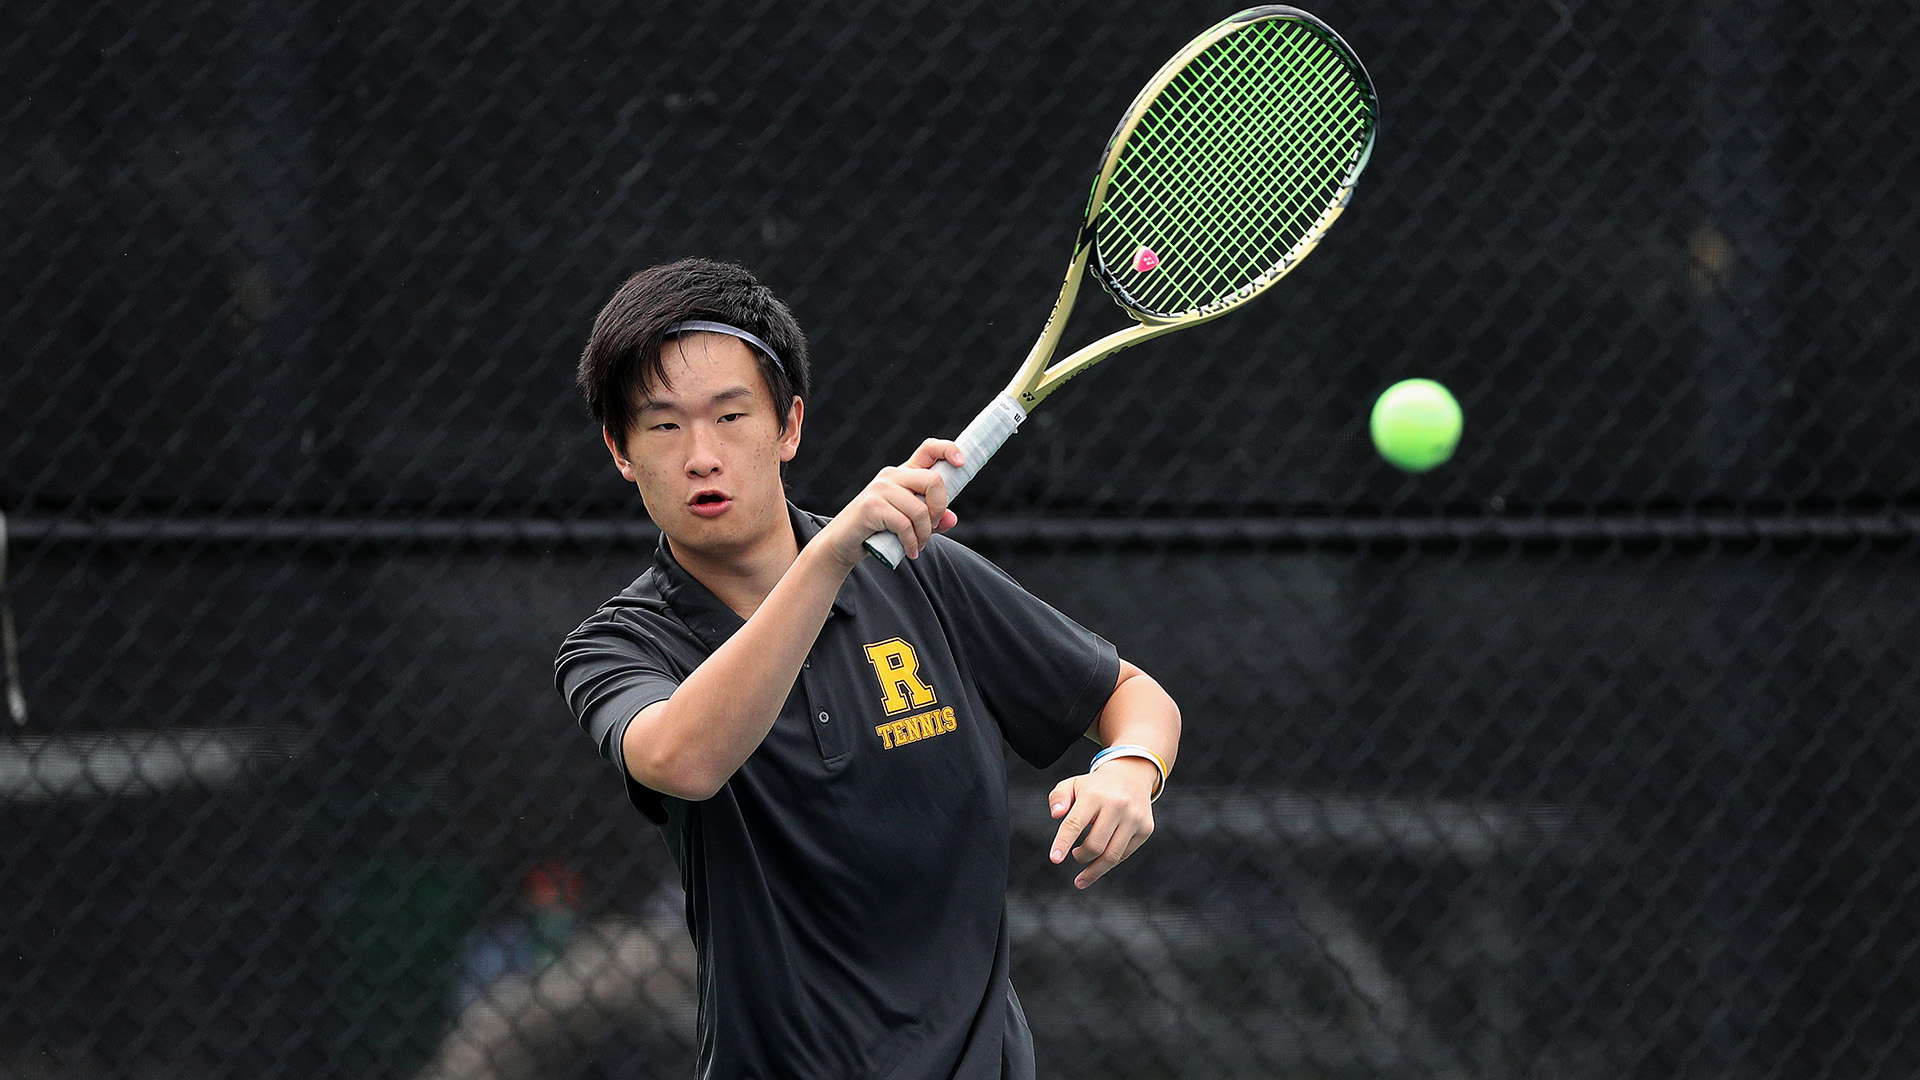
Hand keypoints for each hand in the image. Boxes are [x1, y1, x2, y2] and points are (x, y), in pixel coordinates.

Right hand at [815, 439, 963, 567]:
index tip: (961, 463)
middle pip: (933, 481)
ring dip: (924, 534)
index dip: (948, 450)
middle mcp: (892, 475)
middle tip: (932, 528)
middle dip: (939, 509)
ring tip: (917, 545)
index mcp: (903, 474)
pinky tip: (909, 551)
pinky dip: (912, 543)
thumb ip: (931, 519)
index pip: (929, 448)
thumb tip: (952, 519)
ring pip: (920, 509)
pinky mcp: (872, 506)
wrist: (842, 544)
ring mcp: (880, 489)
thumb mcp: (909, 524)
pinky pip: (905, 525)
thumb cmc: (877, 531)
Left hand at [1047, 757, 1157, 888]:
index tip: (1055, 858)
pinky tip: (1102, 860)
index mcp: (1094, 795)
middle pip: (1094, 846)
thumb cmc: (1096, 786)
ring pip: (1111, 856)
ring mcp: (1134, 818)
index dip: (1063, 843)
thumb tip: (1056, 814)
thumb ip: (1058, 798)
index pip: (1075, 823)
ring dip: (1094, 869)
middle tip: (1075, 854)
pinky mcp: (1146, 828)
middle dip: (1081, 857)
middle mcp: (1117, 805)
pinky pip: (1124, 854)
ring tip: (1085, 868)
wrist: (1132, 775)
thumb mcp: (1073, 784)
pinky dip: (1109, 862)